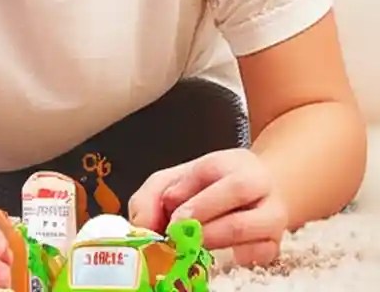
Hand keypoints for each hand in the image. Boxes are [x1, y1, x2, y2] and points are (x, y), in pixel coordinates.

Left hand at [129, 148, 286, 266]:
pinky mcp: (275, 243)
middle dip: (201, 215)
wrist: (254, 200)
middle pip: (236, 190)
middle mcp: (258, 183)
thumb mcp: (175, 181)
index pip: (209, 170)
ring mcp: (272, 214)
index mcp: (229, 161)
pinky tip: (218, 254)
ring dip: (212, 239)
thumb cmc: (208, 189)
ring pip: (247, 226)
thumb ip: (152, 196)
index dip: (188, 195)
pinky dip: (234, 257)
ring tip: (192, 245)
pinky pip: (258, 253)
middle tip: (178, 233)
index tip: (172, 216)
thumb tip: (144, 225)